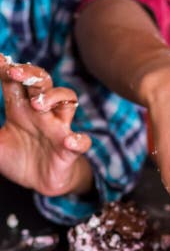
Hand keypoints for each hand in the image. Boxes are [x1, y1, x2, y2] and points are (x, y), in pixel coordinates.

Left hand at [0, 56, 91, 195]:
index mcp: (19, 109)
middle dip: (30, 74)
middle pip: (42, 82)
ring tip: (37, 105)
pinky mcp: (69, 149)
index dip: (5, 68)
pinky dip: (78, 140)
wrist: (39, 183)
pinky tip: (69, 141)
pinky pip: (81, 141)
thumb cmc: (17, 158)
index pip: (14, 81)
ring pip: (67, 100)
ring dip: (54, 97)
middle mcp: (41, 114)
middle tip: (13, 74)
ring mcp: (58, 129)